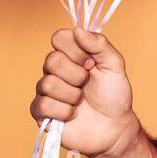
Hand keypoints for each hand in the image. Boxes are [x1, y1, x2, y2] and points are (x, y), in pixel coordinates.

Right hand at [30, 26, 137, 157]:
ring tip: (81, 101)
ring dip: (72, 95)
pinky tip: (73, 114)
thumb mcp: (114, 66)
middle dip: (76, 75)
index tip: (91, 62)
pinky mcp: (41, 112)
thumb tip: (78, 29)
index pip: (59, 38)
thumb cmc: (114, 96)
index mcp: (71, 55)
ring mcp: (47, 91)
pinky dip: (64, 111)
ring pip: (47, 84)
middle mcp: (55, 70)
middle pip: (51, 60)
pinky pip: (42, 105)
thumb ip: (100, 44)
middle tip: (87, 83)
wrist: (114, 128)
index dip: (76, 49)